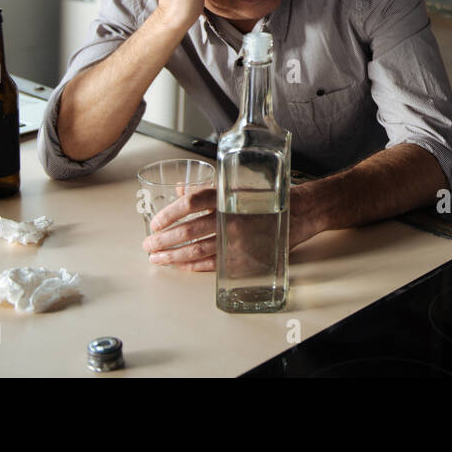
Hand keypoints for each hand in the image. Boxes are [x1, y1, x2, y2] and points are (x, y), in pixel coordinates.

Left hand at [141, 182, 319, 271]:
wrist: (302, 210)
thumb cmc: (268, 195)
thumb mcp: (237, 185)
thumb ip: (207, 188)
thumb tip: (180, 191)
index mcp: (227, 195)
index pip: (190, 202)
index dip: (169, 214)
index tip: (155, 222)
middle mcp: (230, 216)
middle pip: (189, 229)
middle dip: (164, 240)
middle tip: (149, 246)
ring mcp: (237, 238)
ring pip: (197, 249)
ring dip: (174, 256)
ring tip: (158, 259)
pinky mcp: (244, 255)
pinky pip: (214, 264)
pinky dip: (194, 266)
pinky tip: (181, 266)